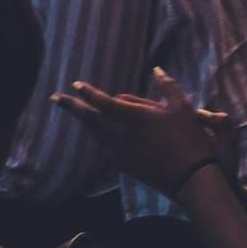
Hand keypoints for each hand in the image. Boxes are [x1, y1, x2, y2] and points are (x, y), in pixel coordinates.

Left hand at [54, 76, 224, 194]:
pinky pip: (105, 147)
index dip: (89, 93)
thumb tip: (155, 70)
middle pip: (91, 119)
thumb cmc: (189, 139)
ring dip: (86, 122)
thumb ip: (167, 86)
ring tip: (78, 112)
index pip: (105, 103)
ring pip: (96, 134)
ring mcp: (121, 153)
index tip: (76, 85)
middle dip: (72, 107)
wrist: (191, 178)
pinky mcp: (125, 166)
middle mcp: (123, 135)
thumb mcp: (183, 107)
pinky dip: (98, 136)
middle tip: (55, 98)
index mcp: (136, 119)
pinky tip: (99, 134)